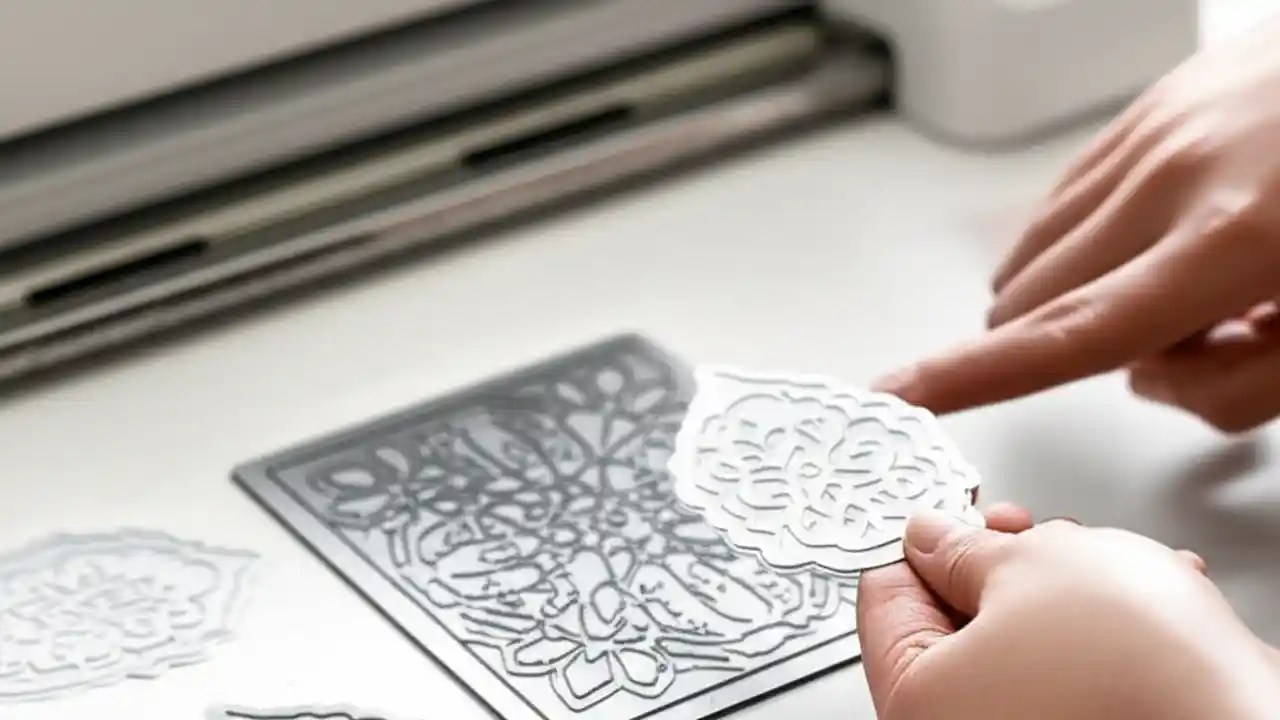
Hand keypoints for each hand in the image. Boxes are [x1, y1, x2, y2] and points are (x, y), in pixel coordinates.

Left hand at [857, 511, 1279, 719]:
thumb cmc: (1141, 673)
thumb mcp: (1032, 566)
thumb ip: (962, 546)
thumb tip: (932, 533)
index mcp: (915, 700)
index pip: (883, 593)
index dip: (922, 538)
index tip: (952, 510)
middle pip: (949, 616)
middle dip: (1002, 561)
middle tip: (1031, 536)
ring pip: (1017, 637)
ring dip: (1062, 588)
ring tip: (1105, 569)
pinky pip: (1067, 669)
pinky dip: (1100, 630)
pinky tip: (1142, 602)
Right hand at [877, 20, 1279, 430]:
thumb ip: (1239, 384)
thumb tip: (1145, 372)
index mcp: (1229, 247)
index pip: (1063, 337)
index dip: (967, 376)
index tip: (898, 392)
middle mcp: (1171, 183)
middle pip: (1036, 295)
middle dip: (1056, 341)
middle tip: (1167, 338)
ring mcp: (1154, 134)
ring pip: (1041, 245)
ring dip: (1069, 289)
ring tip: (1171, 279)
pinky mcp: (1153, 104)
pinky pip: (1069, 192)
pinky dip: (1084, 236)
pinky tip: (1150, 232)